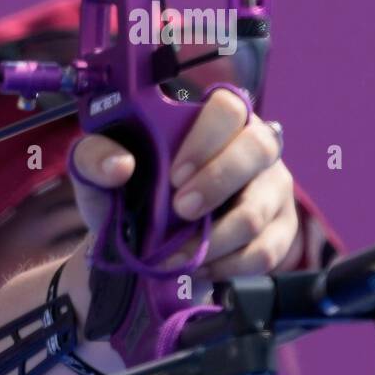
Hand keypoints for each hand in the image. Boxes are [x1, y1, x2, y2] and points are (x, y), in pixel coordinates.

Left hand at [69, 89, 296, 279]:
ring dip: (213, 239)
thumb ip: (95, 157)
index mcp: (212, 121)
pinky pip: (264, 253)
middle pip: (259, 149)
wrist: (137, 245)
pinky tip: (196, 266)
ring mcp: (271, 190)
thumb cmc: (126, 193)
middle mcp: (252, 148)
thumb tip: (118, 165)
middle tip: (180, 210)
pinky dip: (224, 266)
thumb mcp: (98, 172)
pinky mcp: (279, 232)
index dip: (206, 137)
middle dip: (217, 183)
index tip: (173, 174)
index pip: (227, 108)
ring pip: (258, 211)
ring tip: (176, 253)